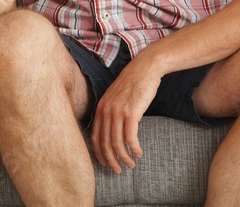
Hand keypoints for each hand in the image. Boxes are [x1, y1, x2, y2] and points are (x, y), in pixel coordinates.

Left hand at [90, 58, 158, 172]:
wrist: (144, 69)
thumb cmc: (132, 84)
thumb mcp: (116, 98)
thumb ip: (111, 112)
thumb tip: (112, 131)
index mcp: (100, 108)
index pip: (95, 136)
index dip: (99, 153)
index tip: (105, 164)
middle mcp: (106, 111)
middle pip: (105, 143)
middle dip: (111, 160)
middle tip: (118, 171)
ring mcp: (117, 111)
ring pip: (117, 143)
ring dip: (124, 157)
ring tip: (131, 165)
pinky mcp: (131, 112)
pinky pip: (130, 137)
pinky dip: (134, 148)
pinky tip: (138, 153)